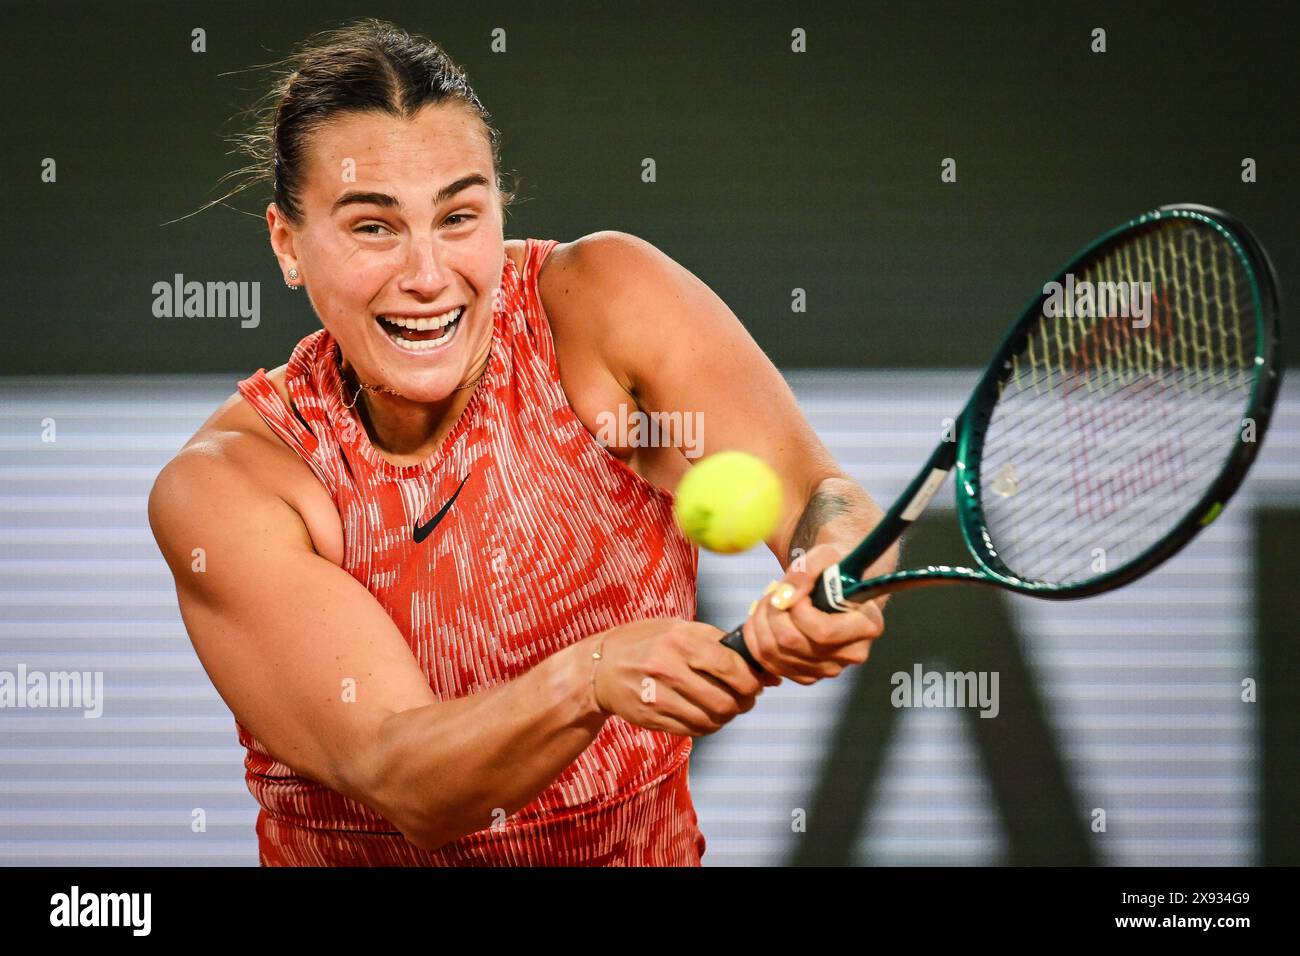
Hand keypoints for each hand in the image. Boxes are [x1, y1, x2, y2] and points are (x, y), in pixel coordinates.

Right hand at [589, 618, 772, 736]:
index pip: (731, 667)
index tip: (757, 682)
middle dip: (744, 703)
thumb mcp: (680, 629)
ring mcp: (658, 696)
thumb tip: (766, 672)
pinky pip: (694, 730)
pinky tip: (706, 714)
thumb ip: (721, 645)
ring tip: (726, 705)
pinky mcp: (652, 718)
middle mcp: (668, 668)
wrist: (601, 667)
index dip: (752, 680)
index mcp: (680, 640)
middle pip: (725, 700)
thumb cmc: (649, 642)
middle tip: (745, 698)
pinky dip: (708, 726)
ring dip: (727, 716)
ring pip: (712, 720)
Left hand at [738, 543, 885, 683]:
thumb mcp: (825, 556)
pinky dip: (756, 638)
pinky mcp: (807, 675)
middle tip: (774, 591)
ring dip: (760, 622)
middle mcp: (851, 654)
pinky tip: (763, 618)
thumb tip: (784, 598)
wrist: (835, 587)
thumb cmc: (833, 570)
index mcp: (866, 626)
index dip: (797, 609)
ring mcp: (828, 669)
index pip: (823, 631)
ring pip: (775, 654)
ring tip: (769, 601)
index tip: (792, 588)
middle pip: (793, 642)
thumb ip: (806, 570)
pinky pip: (768, 662)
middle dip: (772, 612)